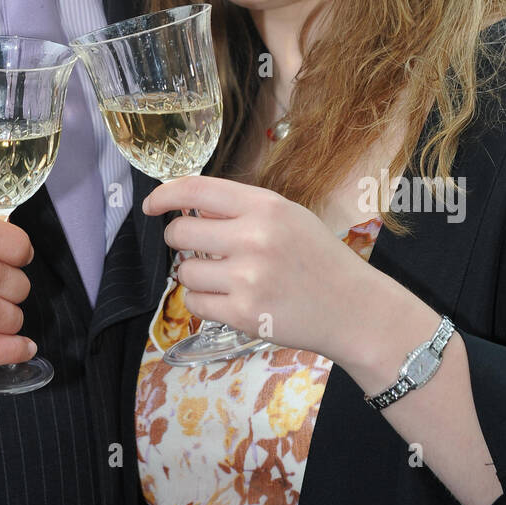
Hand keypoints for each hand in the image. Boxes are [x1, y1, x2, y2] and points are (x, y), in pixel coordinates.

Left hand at [142, 176, 376, 360]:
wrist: (354, 308)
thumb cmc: (317, 258)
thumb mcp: (287, 216)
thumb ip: (240, 208)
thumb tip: (188, 206)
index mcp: (264, 206)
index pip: (196, 190)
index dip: (164, 195)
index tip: (151, 204)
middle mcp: (254, 238)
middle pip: (179, 233)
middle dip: (180, 240)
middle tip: (199, 249)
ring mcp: (248, 278)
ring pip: (184, 272)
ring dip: (195, 275)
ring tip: (226, 278)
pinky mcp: (244, 314)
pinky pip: (195, 304)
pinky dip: (203, 302)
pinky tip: (229, 299)